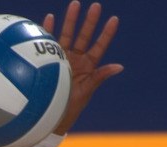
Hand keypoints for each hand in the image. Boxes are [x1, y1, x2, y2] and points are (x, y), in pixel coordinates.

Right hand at [44, 1, 122, 135]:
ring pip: (67, 35)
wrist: (50, 115)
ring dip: (70, 20)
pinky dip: (48, 30)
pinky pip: (48, 43)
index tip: (114, 19)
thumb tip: (119, 67)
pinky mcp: (47, 60)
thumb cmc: (70, 107)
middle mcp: (76, 58)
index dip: (107, 33)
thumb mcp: (86, 91)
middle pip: (84, 36)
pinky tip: (49, 18)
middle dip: (89, 21)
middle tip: (95, 6)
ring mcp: (62, 58)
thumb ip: (99, 76)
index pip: (99, 46)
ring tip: (75, 4)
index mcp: (88, 66)